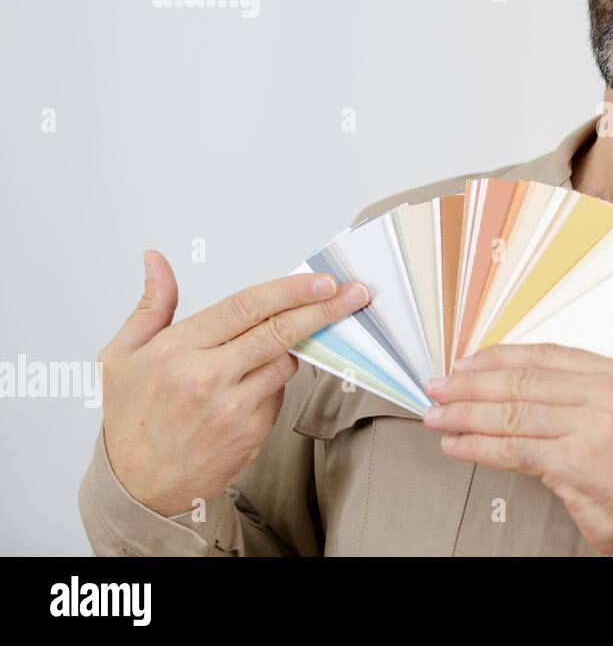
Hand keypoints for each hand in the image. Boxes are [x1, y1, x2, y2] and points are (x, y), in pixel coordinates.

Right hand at [100, 249, 369, 516]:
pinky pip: (279, 393)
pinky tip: (251, 385)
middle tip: (353, 293)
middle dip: (324, 309)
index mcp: (176, 351)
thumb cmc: (130, 418)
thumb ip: (152, 304)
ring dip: (292, 348)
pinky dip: (274, 382)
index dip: (290, 290)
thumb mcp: (122, 355)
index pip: (246, 307)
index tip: (322, 281)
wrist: (136, 488)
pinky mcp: (252, 433)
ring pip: (285, 363)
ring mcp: (233, 409)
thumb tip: (157, 261)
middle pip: (279, 332)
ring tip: (276, 346)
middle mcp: (207, 379)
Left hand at [422, 343, 612, 554]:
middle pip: (524, 381)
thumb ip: (578, 392)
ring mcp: (593, 427)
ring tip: (438, 416)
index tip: (466, 363)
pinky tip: (456, 445)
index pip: (546, 356)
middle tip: (440, 387)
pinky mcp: (575, 461)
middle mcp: (608, 394)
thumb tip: (508, 383)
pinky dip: (478, 447)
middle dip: (472, 384)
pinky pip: (513, 449)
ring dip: (466, 415)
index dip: (499, 358)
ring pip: (513, 413)